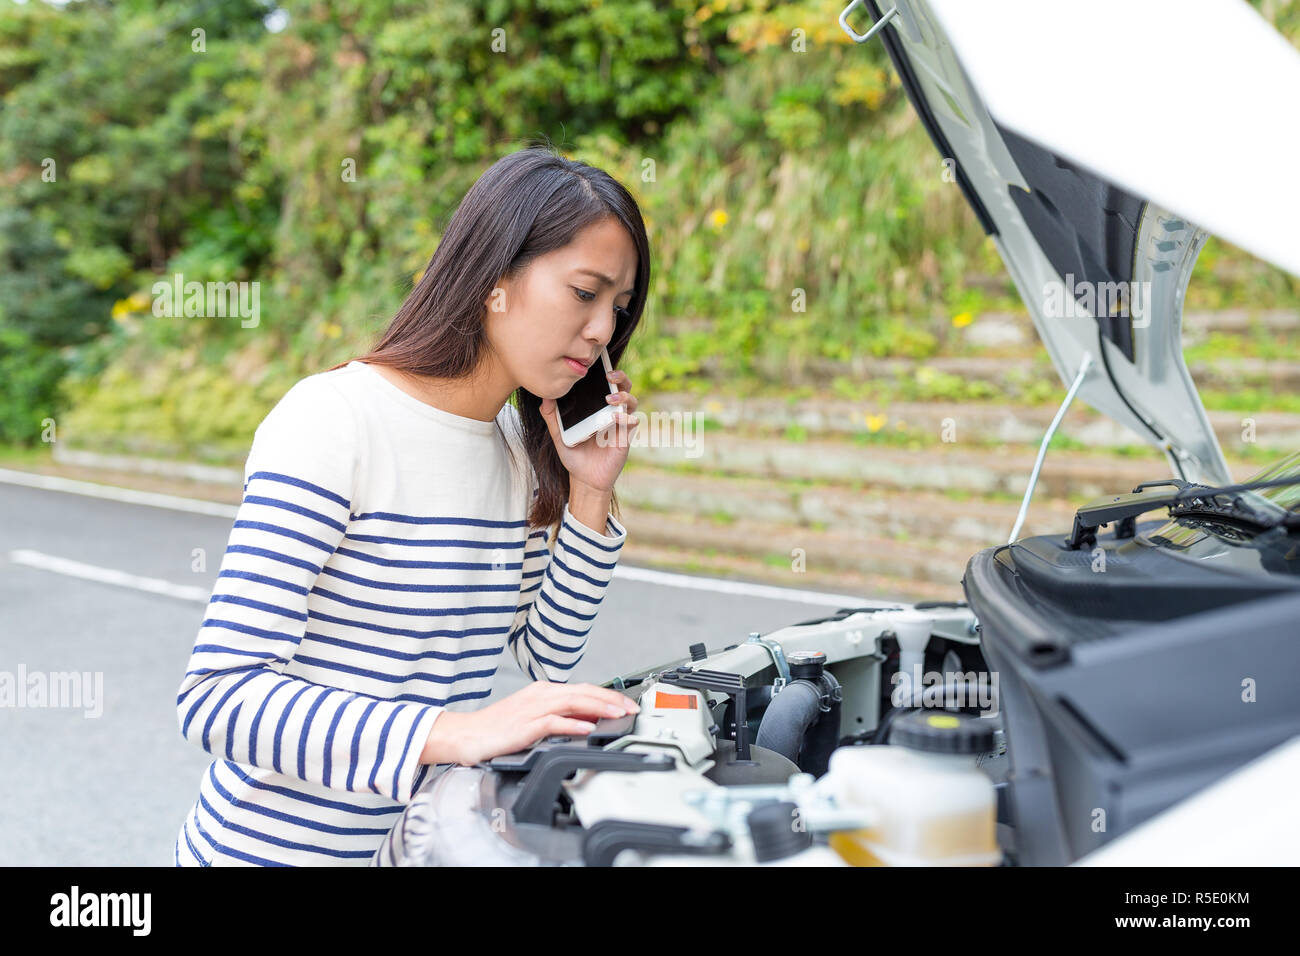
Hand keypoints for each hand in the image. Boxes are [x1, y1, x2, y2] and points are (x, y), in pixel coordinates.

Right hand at [420, 681, 639, 765]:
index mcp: (543, 692)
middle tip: (631, 709)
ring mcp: (532, 709)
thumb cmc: (497, 729)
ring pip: (573, 702)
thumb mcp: (533, 719)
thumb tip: (587, 721)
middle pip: (583, 692)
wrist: (466, 735)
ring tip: (617, 714)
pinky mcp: (524, 725)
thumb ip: (559, 717)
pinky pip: (553, 722)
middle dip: (611, 700)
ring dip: (599, 708)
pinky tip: (586, 728)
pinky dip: (572, 724)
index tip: (627, 705)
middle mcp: (540, 695)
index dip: (608, 696)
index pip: (583, 689)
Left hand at [538, 369, 638, 494]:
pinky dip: (626, 417)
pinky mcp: (625, 437)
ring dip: (623, 395)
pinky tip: (615, 417)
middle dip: (620, 377)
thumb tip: (545, 397)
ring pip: (631, 401)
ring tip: (610, 398)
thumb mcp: (558, 435)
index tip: (599, 364)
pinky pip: (632, 421)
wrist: (584, 479)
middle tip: (609, 375)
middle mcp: (612, 411)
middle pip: (623, 386)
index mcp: (597, 407)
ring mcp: (620, 423)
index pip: (605, 384)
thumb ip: (552, 417)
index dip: (606, 371)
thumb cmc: (574, 455)